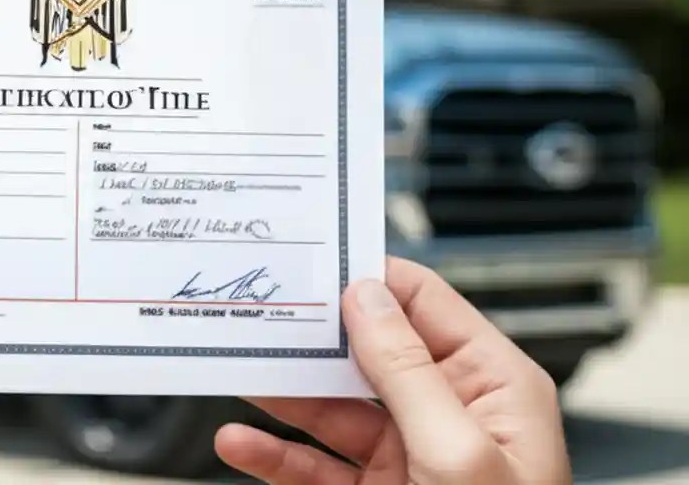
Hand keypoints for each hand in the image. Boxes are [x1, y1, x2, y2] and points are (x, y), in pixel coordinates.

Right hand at [216, 256, 569, 483]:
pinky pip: (315, 465)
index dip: (366, 279)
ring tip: (236, 372)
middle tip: (257, 317)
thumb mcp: (457, 451)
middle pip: (366, 353)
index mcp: (492, 384)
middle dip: (311, 339)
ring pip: (331, 409)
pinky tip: (241, 442)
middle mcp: (450, 412)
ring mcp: (410, 456)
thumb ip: (407, 371)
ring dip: (281, 394)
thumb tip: (367, 299)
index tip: (311, 265)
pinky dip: (274, 454)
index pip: (423, 304)